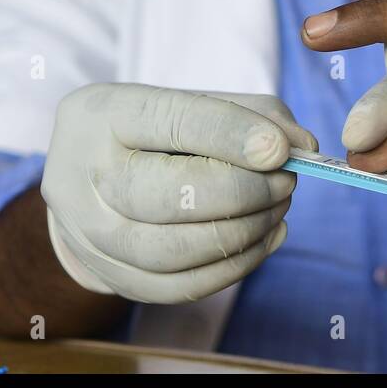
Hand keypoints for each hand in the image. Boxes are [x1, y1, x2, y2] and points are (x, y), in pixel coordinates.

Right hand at [40, 83, 316, 302]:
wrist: (86, 177)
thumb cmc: (156, 132)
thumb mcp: (195, 100)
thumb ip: (254, 113)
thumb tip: (302, 146)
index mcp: (104, 113)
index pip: (172, 122)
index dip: (232, 136)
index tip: (280, 149)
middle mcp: (85, 174)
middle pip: (171, 195)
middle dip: (246, 191)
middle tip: (287, 181)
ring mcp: (90, 233)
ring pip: (175, 250)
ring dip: (246, 231)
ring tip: (277, 208)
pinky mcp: (109, 276)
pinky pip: (179, 287)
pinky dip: (235, 267)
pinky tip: (265, 238)